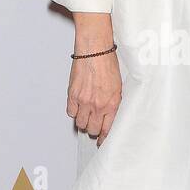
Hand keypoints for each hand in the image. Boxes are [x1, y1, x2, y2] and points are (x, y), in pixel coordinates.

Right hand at [68, 15, 121, 144]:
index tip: (102, 140)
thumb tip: (110, 114)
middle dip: (93, 129)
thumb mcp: (118, 86)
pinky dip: (73, 111)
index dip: (104, 137)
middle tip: (93, 125)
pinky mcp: (72, 94)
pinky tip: (77, 106)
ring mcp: (84, 101)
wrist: (95, 50)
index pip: (107, 129)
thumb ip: (114, 102)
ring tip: (85, 116)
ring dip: (83, 122)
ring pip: (80, 123)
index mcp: (112, 103)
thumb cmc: (107, 63)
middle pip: (93, 129)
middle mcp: (98, 105)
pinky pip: (70, 112)